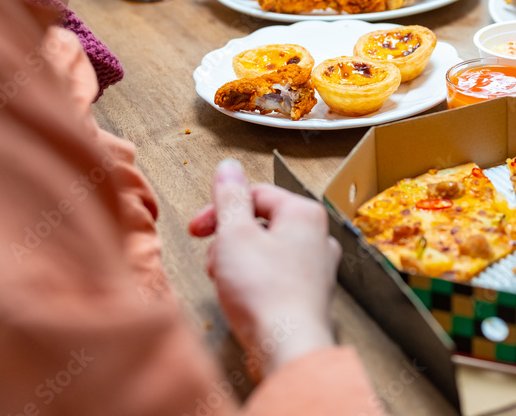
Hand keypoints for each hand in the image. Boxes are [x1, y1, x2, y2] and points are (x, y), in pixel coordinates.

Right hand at [189, 160, 340, 377]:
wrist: (287, 346)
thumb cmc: (265, 293)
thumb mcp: (235, 234)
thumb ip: (230, 198)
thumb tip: (229, 168)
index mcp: (304, 213)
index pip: (256, 194)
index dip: (221, 209)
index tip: (199, 227)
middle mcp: (317, 236)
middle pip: (261, 223)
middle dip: (229, 239)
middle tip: (214, 258)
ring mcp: (315, 267)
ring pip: (265, 251)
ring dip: (237, 262)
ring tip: (226, 281)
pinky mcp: (307, 294)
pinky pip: (273, 276)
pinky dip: (252, 282)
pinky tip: (241, 298)